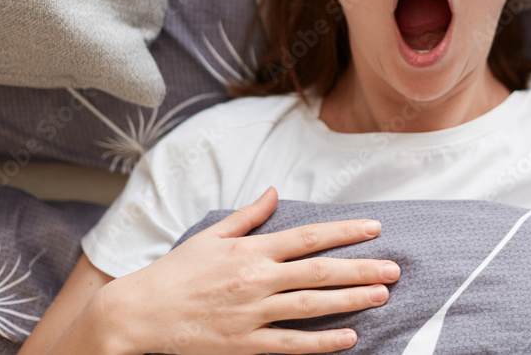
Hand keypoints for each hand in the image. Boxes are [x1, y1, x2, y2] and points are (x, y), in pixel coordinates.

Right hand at [106, 187, 400, 353]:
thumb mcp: (210, 236)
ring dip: (350, 301)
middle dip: (360, 269)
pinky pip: (289, 345)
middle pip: (319, 272)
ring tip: (382, 295)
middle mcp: (255, 280)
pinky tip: (349, 339)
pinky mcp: (243, 345)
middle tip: (394, 268)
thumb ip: (248, 216)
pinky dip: (321, 344)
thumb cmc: (173, 274)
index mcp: (250, 251)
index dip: (344, 232)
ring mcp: (250, 315)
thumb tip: (274, 191)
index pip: (307, 237)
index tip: (375, 229)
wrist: (135, 317)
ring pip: (311, 307)